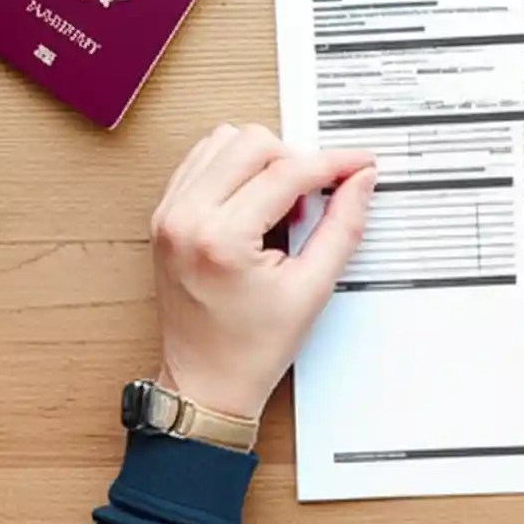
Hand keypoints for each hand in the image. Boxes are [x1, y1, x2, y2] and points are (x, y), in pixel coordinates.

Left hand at [149, 124, 376, 418]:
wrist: (206, 383)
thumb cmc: (250, 349)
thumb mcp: (312, 289)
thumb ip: (342, 226)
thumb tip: (359, 182)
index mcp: (221, 239)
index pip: (287, 172)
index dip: (333, 164)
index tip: (358, 165)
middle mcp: (185, 217)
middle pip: (251, 141)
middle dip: (294, 161)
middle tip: (310, 202)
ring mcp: (168, 214)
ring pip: (222, 141)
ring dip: (261, 161)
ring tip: (278, 207)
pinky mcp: (164, 216)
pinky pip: (201, 162)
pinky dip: (234, 170)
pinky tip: (253, 205)